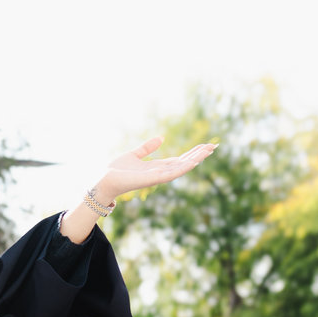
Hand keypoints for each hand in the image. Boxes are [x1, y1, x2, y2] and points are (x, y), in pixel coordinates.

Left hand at [92, 136, 216, 204]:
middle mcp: (160, 172)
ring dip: (196, 159)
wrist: (103, 179)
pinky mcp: (152, 179)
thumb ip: (147, 147)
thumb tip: (161, 138)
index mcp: (156, 167)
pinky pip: (171, 173)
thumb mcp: (134, 154)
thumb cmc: (116, 169)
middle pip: (184, 163)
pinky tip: (194, 161)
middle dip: (198, 155)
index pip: (179, 159)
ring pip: (181, 167)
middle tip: (214, 146)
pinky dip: (183, 168)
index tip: (205, 146)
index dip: (192, 153)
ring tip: (208, 151)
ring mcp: (157, 176)